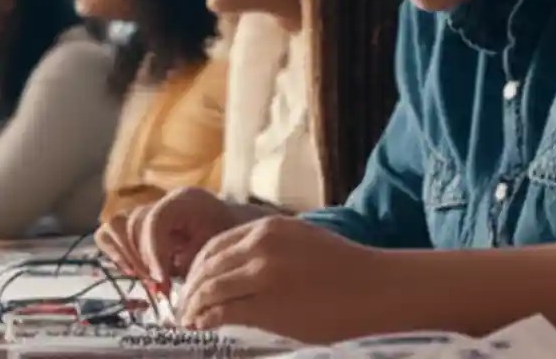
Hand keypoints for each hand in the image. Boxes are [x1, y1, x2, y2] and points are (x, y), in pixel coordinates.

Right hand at [96, 187, 238, 288]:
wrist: (229, 229)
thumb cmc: (226, 240)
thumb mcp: (215, 251)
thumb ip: (190, 262)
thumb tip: (161, 280)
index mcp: (185, 200)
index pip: (155, 220)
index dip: (154, 253)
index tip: (162, 282)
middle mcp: (161, 200)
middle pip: (132, 224)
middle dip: (142, 260)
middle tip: (157, 285)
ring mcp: (146, 209)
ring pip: (115, 226)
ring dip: (126, 257)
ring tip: (145, 278)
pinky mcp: (135, 223)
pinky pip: (110, 233)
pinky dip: (117, 253)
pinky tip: (133, 271)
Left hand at [177, 216, 388, 342]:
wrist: (376, 288)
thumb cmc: (343, 269)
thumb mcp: (299, 241)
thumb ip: (266, 248)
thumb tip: (234, 269)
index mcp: (266, 229)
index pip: (214, 246)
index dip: (195, 268)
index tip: (189, 284)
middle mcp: (260, 245)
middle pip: (206, 267)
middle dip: (188, 289)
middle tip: (180, 306)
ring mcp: (263, 274)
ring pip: (209, 289)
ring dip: (192, 306)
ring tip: (186, 319)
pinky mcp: (268, 304)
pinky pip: (223, 311)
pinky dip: (205, 319)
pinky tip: (201, 326)